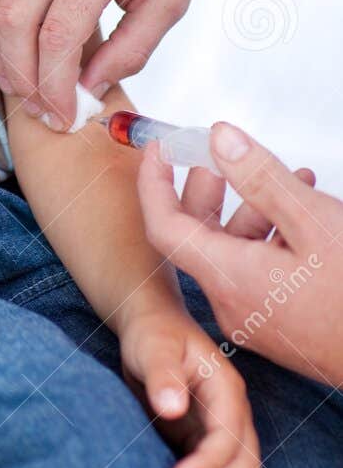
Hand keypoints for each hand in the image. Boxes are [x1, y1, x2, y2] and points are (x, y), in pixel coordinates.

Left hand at [119, 308, 259, 467]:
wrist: (151, 329)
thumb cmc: (153, 334)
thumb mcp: (154, 346)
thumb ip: (163, 375)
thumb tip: (172, 407)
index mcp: (226, 389)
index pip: (230, 438)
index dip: (209, 465)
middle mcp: (232, 413)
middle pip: (245, 465)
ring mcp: (222, 430)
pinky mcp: (205, 442)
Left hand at [139, 126, 342, 387]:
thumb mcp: (314, 221)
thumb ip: (261, 178)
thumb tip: (218, 138)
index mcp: (229, 278)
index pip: (163, 226)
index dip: (153, 182)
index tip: (161, 146)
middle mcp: (233, 305)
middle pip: (200, 237)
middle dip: (212, 190)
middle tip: (228, 154)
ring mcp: (257, 321)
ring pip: (235, 254)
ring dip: (254, 211)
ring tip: (294, 178)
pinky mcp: (281, 329)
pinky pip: (259, 274)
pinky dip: (272, 240)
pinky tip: (308, 217)